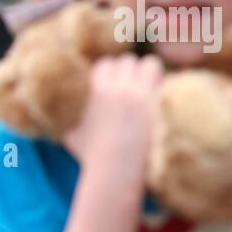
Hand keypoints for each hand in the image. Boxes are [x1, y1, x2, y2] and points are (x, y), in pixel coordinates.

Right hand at [63, 54, 162, 180]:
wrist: (117, 169)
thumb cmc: (93, 156)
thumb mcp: (73, 135)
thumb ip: (70, 121)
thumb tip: (63, 119)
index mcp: (96, 89)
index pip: (107, 64)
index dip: (113, 73)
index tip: (117, 84)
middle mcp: (118, 88)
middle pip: (128, 62)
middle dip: (132, 72)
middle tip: (136, 86)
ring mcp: (141, 94)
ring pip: (150, 64)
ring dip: (151, 73)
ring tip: (152, 85)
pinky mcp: (160, 105)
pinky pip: (167, 83)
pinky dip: (166, 87)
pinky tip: (166, 96)